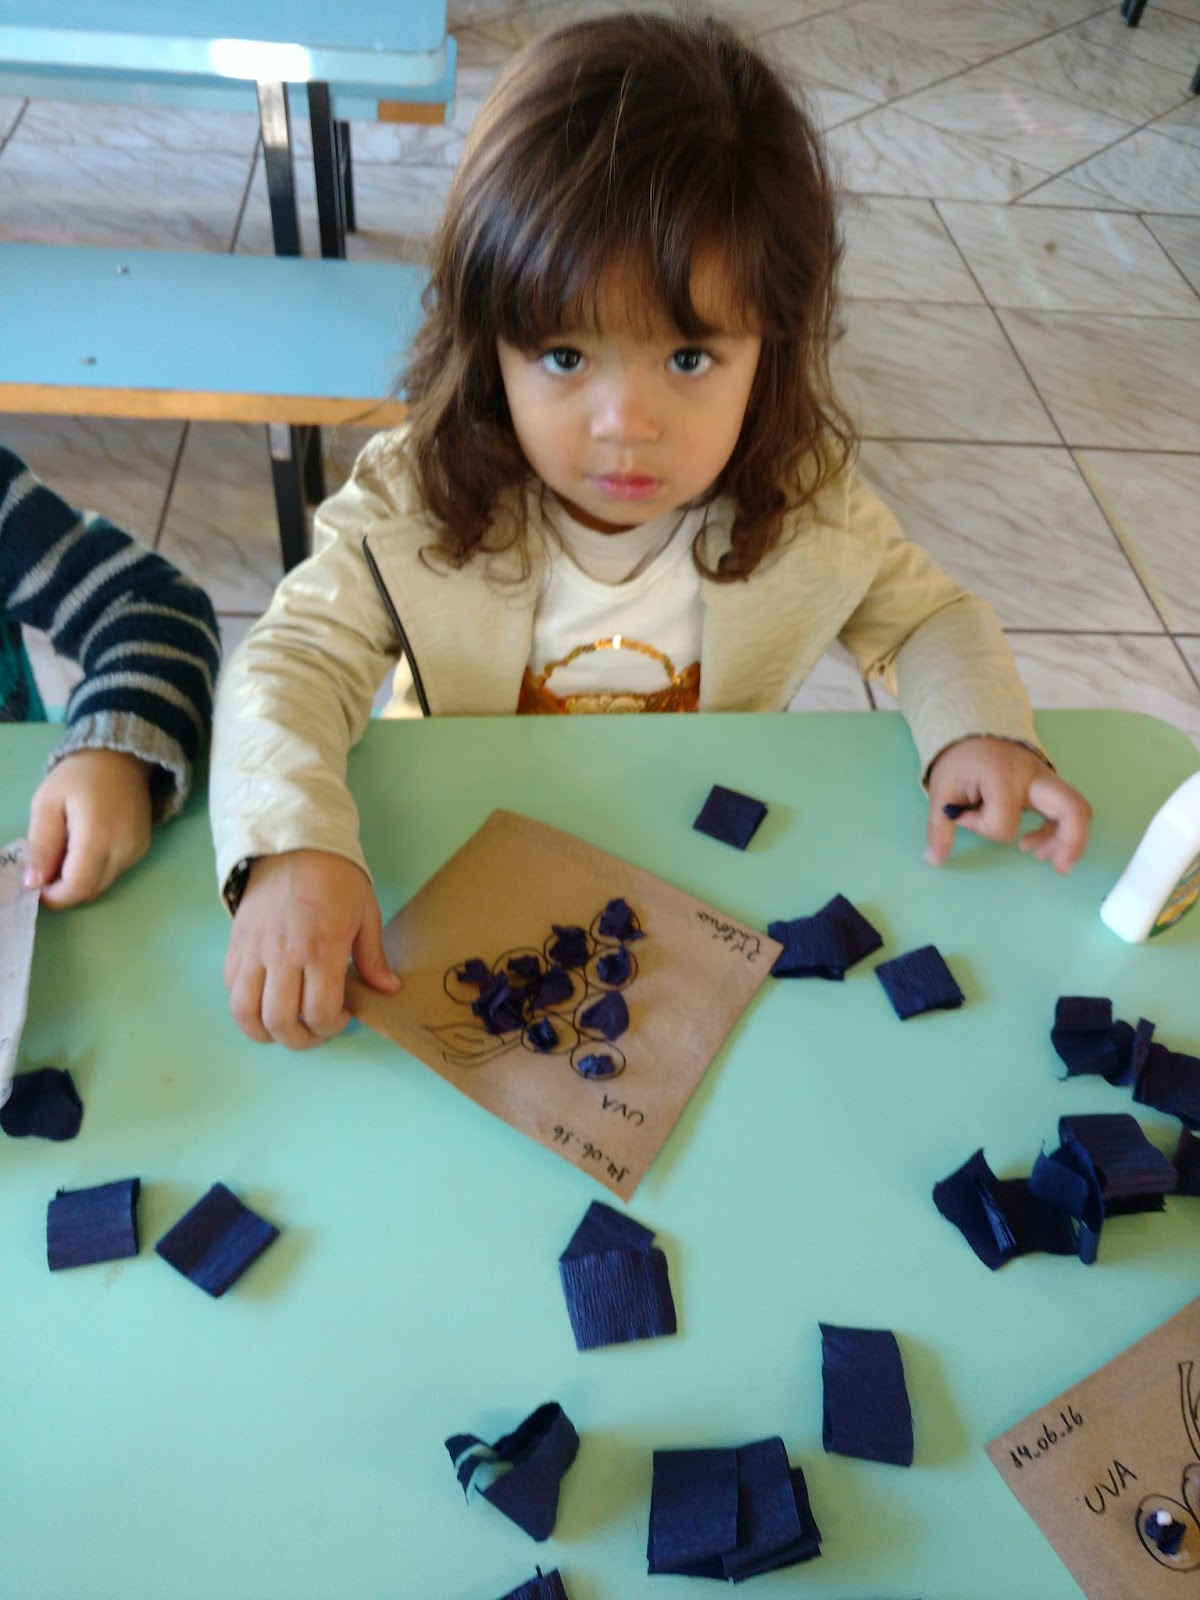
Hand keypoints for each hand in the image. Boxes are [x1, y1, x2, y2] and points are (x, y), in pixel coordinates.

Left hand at [24, 749, 153, 906]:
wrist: (121, 758)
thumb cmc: (78, 776)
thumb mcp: (47, 804)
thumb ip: (40, 845)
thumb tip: (33, 883)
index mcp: (97, 835)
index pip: (77, 886)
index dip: (55, 896)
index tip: (37, 886)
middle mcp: (123, 848)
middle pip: (91, 890)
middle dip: (65, 890)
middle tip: (48, 868)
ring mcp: (136, 850)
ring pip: (102, 884)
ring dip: (80, 880)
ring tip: (67, 851)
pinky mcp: (142, 849)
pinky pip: (114, 872)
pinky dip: (96, 870)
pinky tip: (87, 847)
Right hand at [223, 849, 400, 1048]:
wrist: (295, 844)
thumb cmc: (337, 879)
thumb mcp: (366, 914)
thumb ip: (373, 958)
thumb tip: (389, 990)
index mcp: (321, 949)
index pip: (318, 1012)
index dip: (330, 1027)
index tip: (340, 1017)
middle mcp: (283, 955)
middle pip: (279, 1021)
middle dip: (299, 1040)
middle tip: (313, 1030)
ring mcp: (254, 950)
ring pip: (244, 1012)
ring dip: (263, 1031)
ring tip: (282, 1027)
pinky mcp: (236, 943)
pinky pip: (230, 987)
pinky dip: (245, 1003)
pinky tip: (265, 997)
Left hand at [925, 736, 1090, 872]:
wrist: (973, 734)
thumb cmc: (960, 762)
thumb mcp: (942, 791)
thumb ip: (939, 826)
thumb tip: (934, 860)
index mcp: (1004, 776)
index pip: (1004, 822)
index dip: (982, 828)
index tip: (965, 817)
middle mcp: (1035, 776)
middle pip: (1073, 808)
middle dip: (1071, 842)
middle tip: (1058, 867)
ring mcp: (1048, 780)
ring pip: (1076, 811)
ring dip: (1064, 840)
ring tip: (1038, 856)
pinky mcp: (1050, 787)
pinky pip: (1067, 811)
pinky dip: (1059, 832)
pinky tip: (1036, 844)